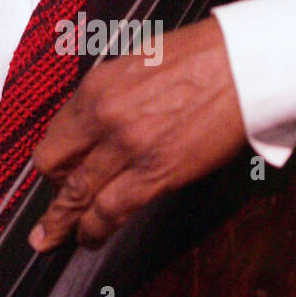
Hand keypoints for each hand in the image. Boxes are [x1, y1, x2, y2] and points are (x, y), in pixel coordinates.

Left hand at [28, 17, 246, 250]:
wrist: (243, 65)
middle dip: (51, 189)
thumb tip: (99, 123)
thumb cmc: (201, 57)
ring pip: (76, 196)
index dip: (54, 158)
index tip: (55, 171)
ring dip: (64, 223)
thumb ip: (112, 96)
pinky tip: (91, 239)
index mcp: (97, 87)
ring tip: (56, 238)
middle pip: (53, 166)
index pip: (55, 133)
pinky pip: (111, 211)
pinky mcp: (156, 173)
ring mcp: (127, 148)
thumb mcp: (137, 63)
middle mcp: (103, 118)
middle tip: (53, 204)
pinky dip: (95, 230)